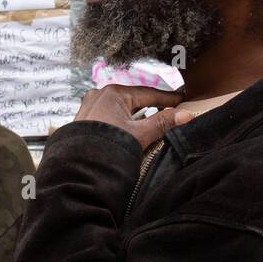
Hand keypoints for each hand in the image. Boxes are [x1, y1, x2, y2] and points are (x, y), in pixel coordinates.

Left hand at [71, 85, 193, 150]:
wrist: (77, 168)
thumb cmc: (105, 148)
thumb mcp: (139, 135)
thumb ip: (163, 123)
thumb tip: (185, 115)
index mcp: (114, 93)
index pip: (148, 93)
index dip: (168, 97)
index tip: (182, 99)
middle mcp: (100, 95)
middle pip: (135, 99)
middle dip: (153, 105)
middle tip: (171, 109)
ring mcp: (90, 107)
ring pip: (122, 108)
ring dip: (138, 114)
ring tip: (153, 120)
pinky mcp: (85, 120)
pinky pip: (111, 115)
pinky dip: (124, 120)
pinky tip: (131, 128)